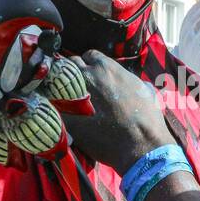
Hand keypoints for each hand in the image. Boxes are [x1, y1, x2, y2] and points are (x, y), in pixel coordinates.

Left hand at [59, 51, 175, 173]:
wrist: (140, 144)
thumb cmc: (147, 119)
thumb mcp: (146, 90)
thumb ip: (132, 81)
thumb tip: (131, 82)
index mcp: (106, 67)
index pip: (88, 56)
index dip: (89, 66)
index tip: (91, 76)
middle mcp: (87, 76)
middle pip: (70, 65)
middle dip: (73, 74)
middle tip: (78, 87)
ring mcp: (74, 94)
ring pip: (58, 83)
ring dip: (62, 89)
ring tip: (67, 100)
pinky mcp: (66, 115)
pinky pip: (53, 105)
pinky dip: (56, 108)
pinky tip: (62, 115)